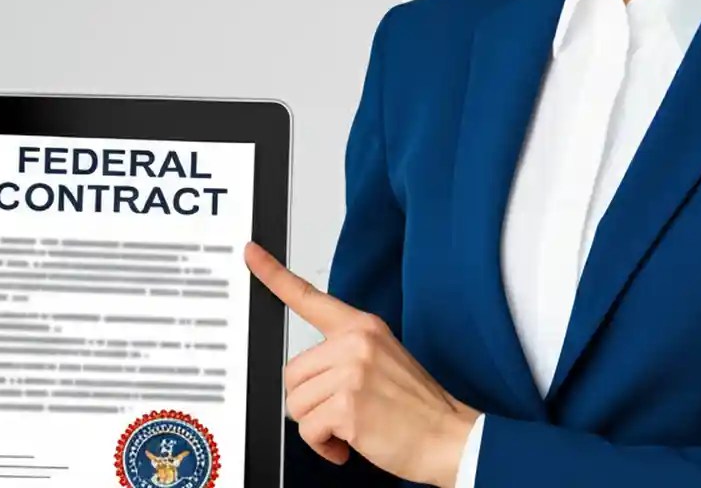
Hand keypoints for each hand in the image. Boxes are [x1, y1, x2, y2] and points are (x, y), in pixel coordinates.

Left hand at [245, 241, 479, 487]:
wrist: (448, 436)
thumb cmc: (417, 406)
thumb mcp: (385, 360)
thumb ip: (346, 354)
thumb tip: (308, 373)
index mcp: (363, 326)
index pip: (309, 297)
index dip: (273, 274)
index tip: (251, 254)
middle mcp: (355, 343)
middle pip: (292, 374)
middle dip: (310, 402)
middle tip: (342, 410)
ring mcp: (351, 372)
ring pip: (296, 405)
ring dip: (317, 426)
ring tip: (350, 426)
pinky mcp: (347, 404)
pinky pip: (308, 430)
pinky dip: (324, 446)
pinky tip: (349, 443)